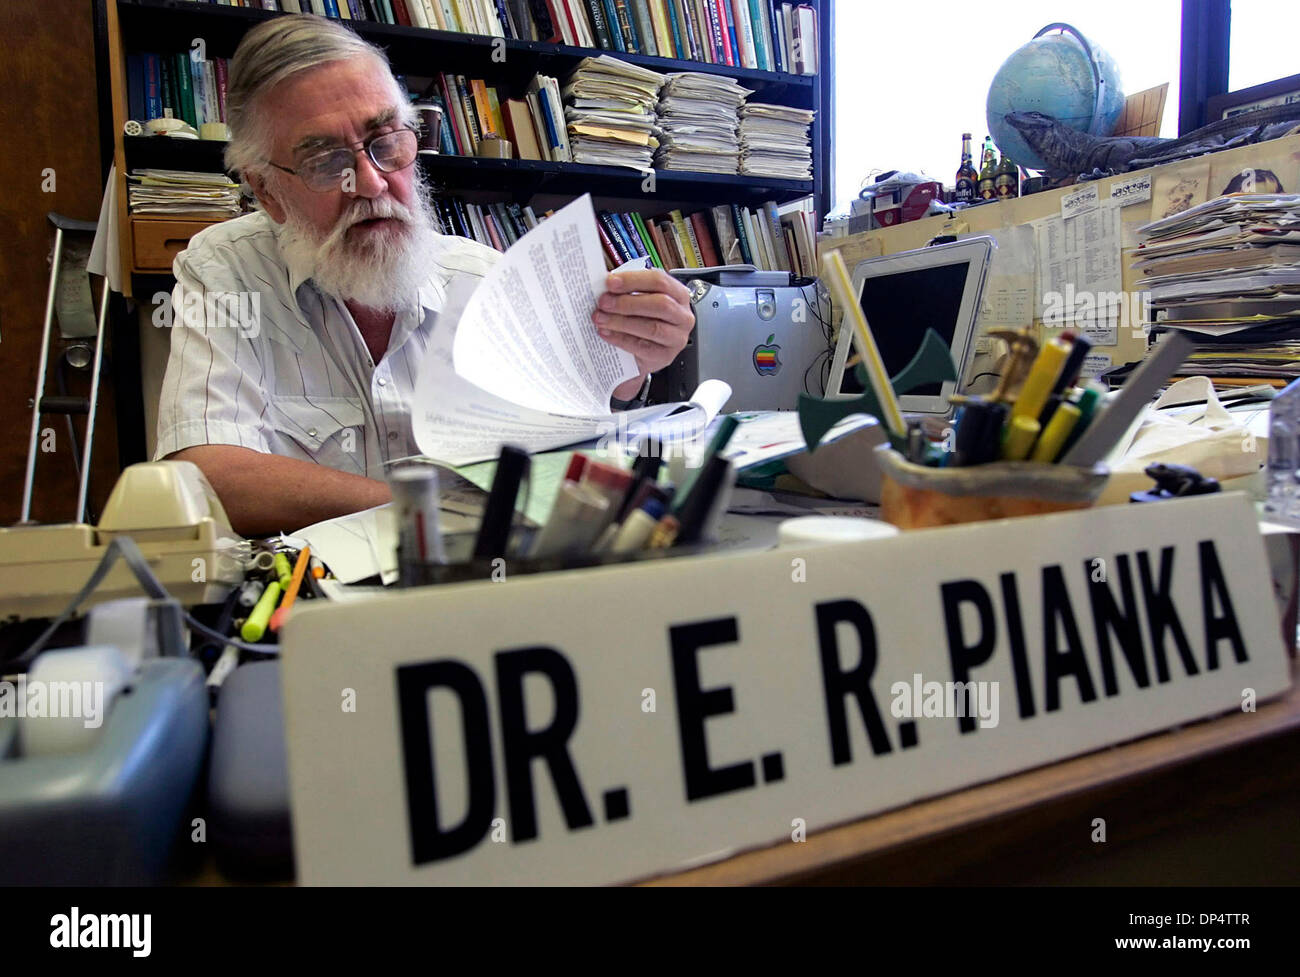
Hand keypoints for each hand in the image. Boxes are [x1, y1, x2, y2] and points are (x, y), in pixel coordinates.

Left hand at [593, 270, 694, 384]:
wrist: (643, 353)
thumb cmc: (642, 321)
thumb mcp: (639, 301)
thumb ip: (627, 291)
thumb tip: (604, 283)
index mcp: (678, 294)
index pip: (660, 281)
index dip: (633, 280)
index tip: (610, 282)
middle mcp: (682, 316)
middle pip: (660, 304)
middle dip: (627, 302)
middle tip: (604, 302)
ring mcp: (676, 338)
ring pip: (652, 327)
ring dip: (621, 321)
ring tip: (601, 318)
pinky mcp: (665, 356)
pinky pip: (643, 347)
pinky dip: (620, 339)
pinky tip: (606, 333)